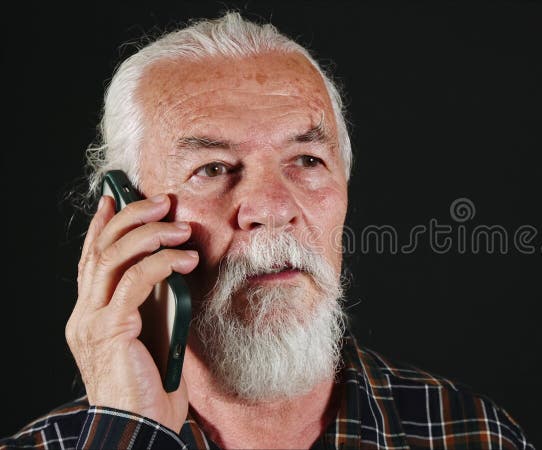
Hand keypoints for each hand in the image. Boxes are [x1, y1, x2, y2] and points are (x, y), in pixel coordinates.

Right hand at [65, 194, 198, 432]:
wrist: (140, 428)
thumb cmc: (152, 389)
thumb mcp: (154, 337)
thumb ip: (154, 306)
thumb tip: (174, 272)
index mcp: (91, 315)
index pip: (92, 259)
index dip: (104, 224)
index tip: (119, 195)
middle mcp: (84, 315)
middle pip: (100, 250)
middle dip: (130, 217)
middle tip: (161, 201)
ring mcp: (92, 322)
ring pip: (113, 258)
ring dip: (149, 235)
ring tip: (180, 225)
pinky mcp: (110, 330)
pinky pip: (134, 282)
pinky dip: (160, 263)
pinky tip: (183, 258)